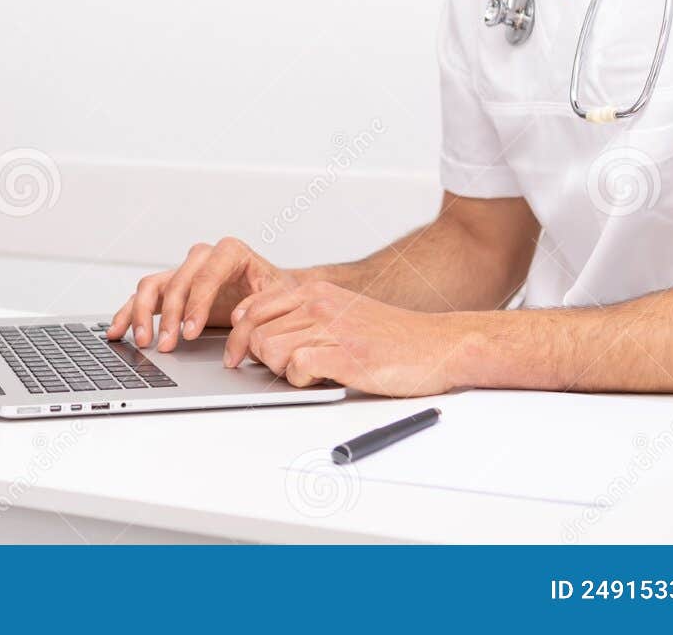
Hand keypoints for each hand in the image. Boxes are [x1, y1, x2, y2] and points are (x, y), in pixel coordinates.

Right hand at [108, 237, 290, 351]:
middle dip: (169, 316)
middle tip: (167, 345)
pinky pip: (144, 297)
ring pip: (152, 286)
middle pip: (176, 281)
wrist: (276, 292)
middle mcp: (203, 257)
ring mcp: (184, 271)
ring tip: (142, 342)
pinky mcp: (172, 288)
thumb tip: (236, 316)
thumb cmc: (278, 293)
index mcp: (231, 252)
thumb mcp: (279, 298)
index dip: (195, 304)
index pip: (206, 275)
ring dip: (143, 314)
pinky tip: (117, 331)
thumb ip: (259, 306)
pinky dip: (128, 313)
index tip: (190, 333)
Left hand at [224, 279, 467, 396]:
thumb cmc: (389, 335)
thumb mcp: (340, 310)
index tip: (236, 354)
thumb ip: (301, 316)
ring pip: (270, 350)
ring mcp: (332, 329)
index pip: (251, 309)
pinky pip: (297, 368)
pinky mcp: (345, 356)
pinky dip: (301, 380)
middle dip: (260, 357)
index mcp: (315, 291)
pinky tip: (320, 378)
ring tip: (307, 372)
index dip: (237, 336)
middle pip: (255, 333)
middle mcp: (319, 304)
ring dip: (281, 370)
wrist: (436, 344)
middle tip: (281, 368)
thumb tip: (256, 334)